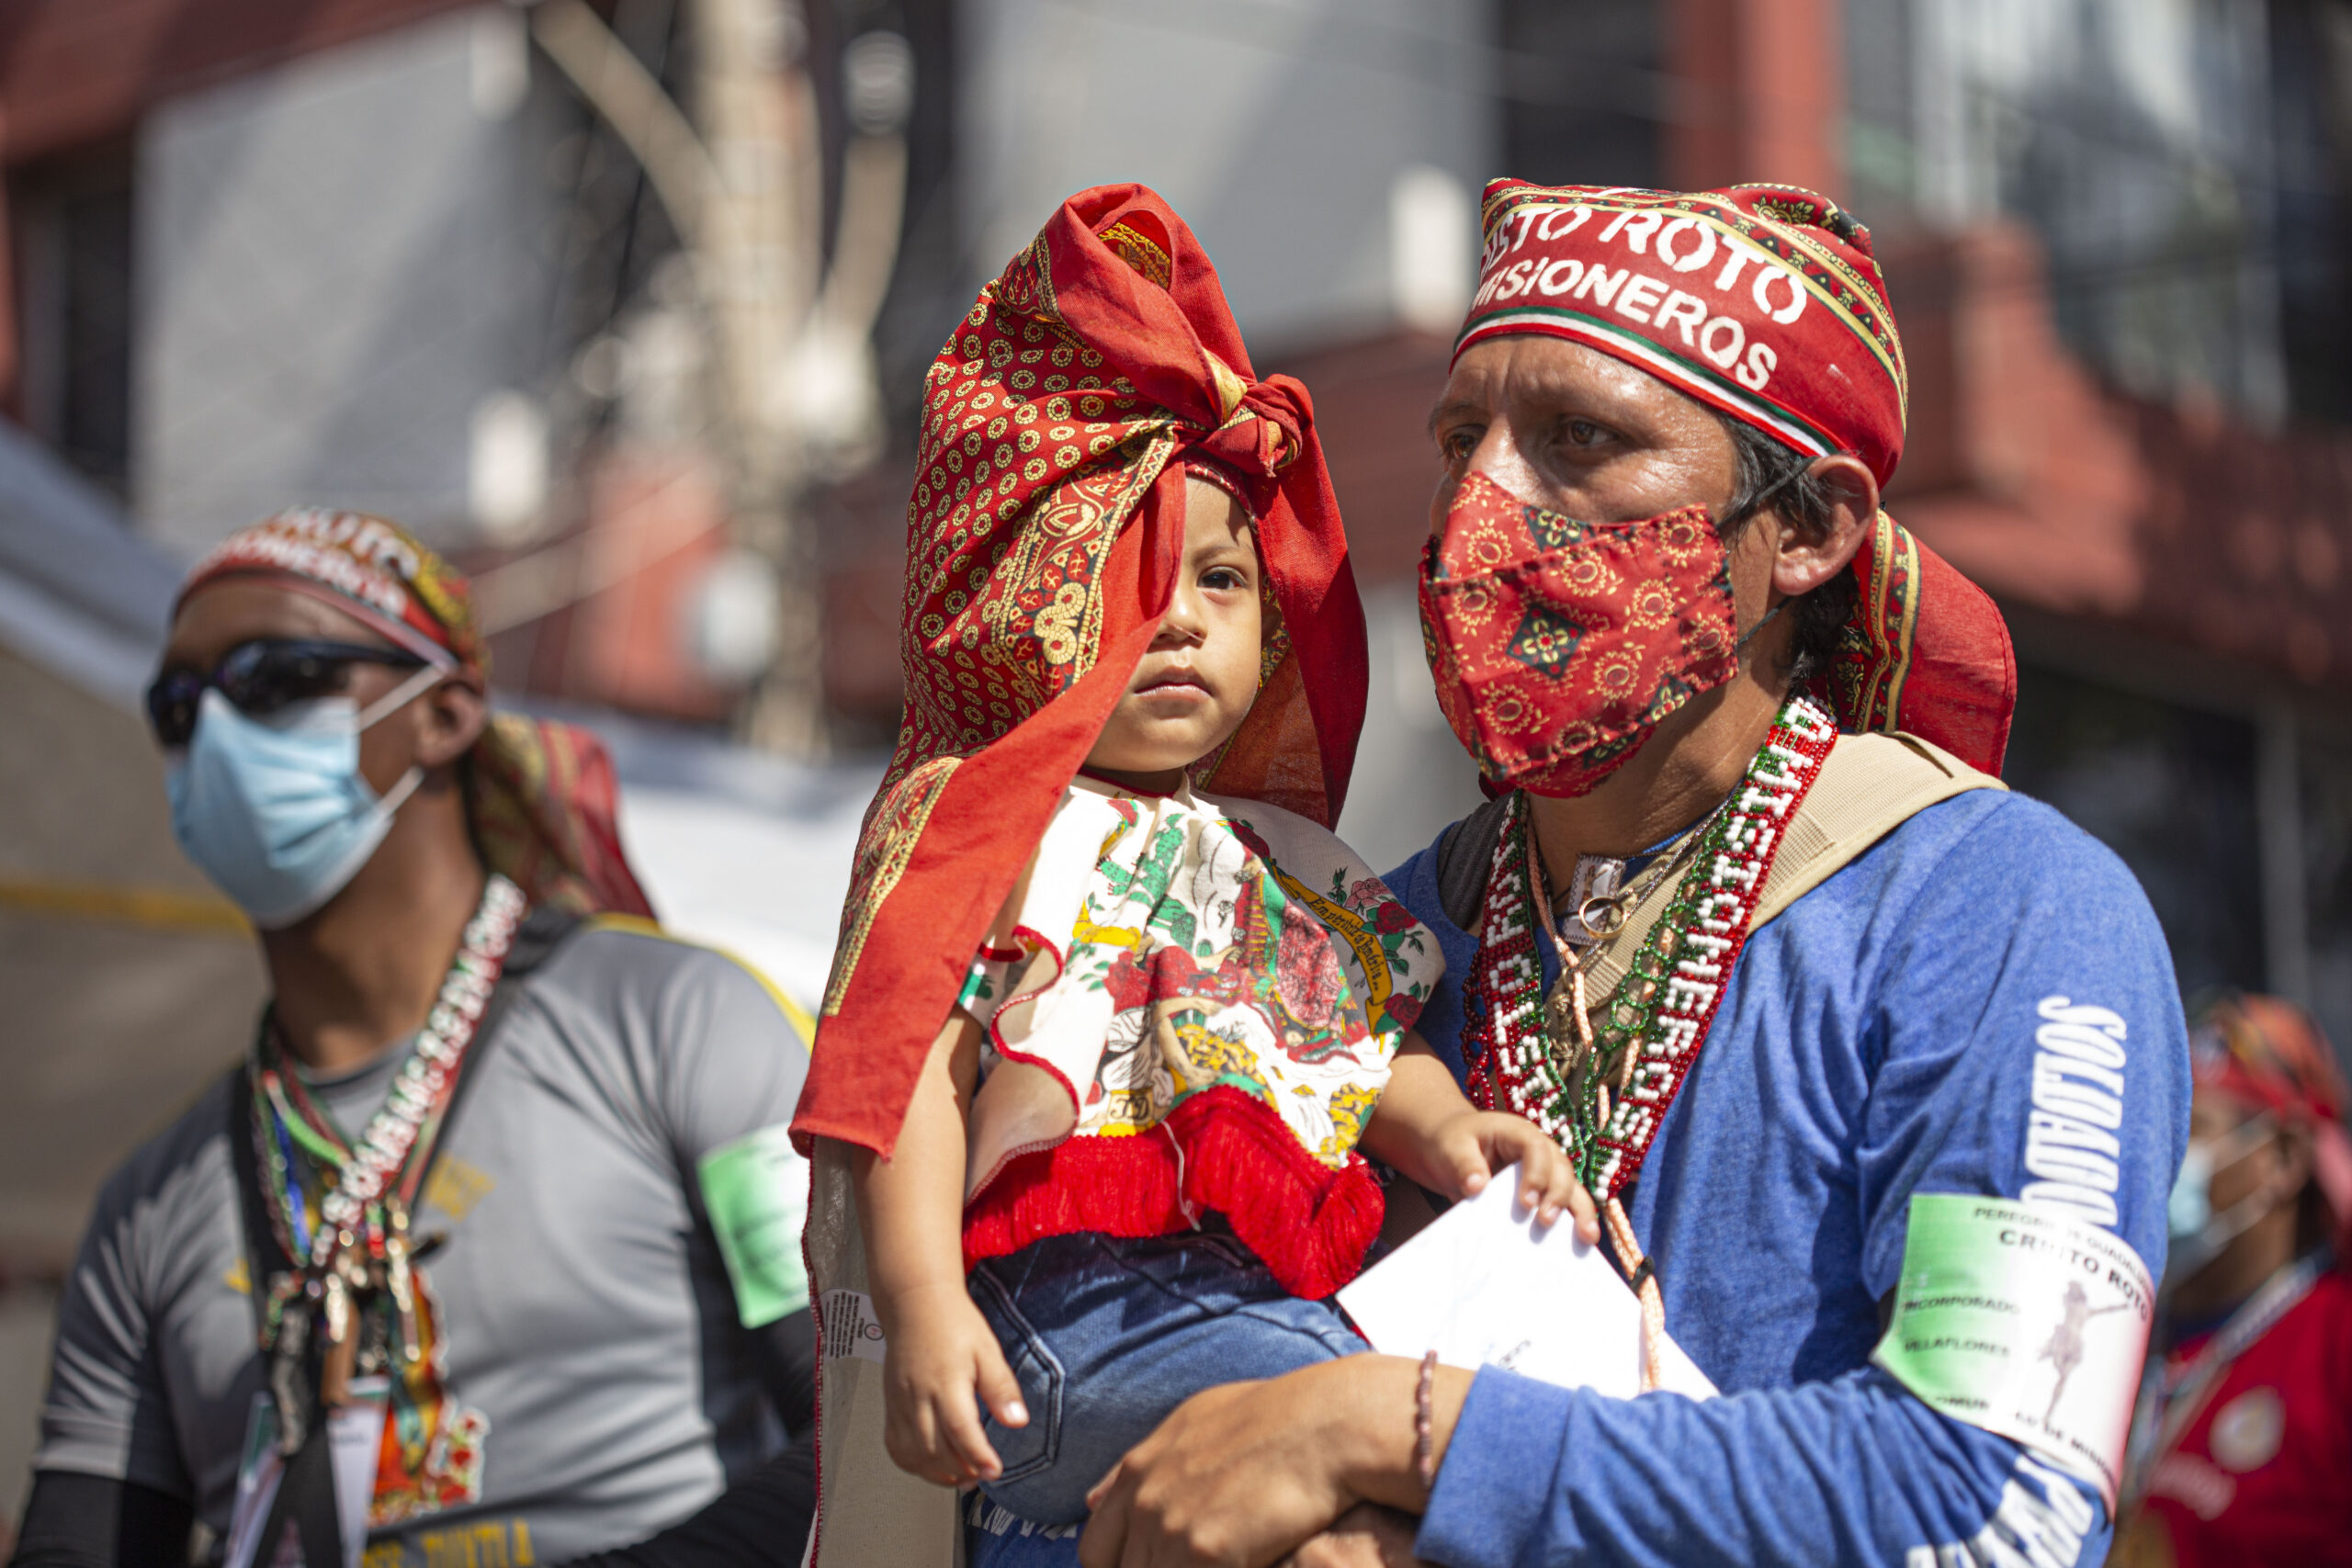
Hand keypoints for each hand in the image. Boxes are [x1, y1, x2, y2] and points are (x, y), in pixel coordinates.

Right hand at [878, 1280, 1026, 1486]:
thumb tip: (1018, 1419)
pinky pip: (895, 1445)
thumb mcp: (987, 1350)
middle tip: (981, 1476)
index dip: (977, 1456)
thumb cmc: (952, 1323)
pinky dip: (913, 1464)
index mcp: (946, 1380)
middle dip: (959, 1471)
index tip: (993, 1471)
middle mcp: (918, 1395)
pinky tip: (932, 1465)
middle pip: (934, 1448)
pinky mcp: (891, 1406)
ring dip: (937, 1474)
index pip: (960, 1429)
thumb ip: (1001, 1388)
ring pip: (913, 1453)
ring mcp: (900, 1402)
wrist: (915, 1304)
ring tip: (961, 1477)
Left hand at [1081, 1356, 1471, 1567]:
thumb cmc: (1270, 1418)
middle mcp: (1146, 1501)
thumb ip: (1141, 1465)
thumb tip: (1091, 1499)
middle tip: (1194, 1563)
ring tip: (1221, 1561)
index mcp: (1137, 1471)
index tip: (1148, 1566)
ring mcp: (1173, 1529)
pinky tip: (1245, 1565)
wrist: (1325, 1425)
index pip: (1095, 1550)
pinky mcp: (1208, 1553)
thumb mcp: (1192, 1424)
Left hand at [1420, 1110, 1598, 1243]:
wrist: (1449, 1148)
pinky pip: (1562, 1206)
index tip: (1526, 1202)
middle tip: (1545, 1222)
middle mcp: (1539, 1150)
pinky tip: (1580, 1244)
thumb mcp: (1451, 1148)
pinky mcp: (1542, 1193)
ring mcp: (1544, 1172)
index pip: (1535, 1147)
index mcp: (1516, 1133)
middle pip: (1561, 1168)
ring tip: (1587, 1238)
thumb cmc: (1451, 1143)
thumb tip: (1477, 1186)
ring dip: (1581, 1211)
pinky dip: (1572, 1223)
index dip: (1536, 1173)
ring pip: (1570, 1188)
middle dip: (1559, 1196)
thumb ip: (1463, 1164)